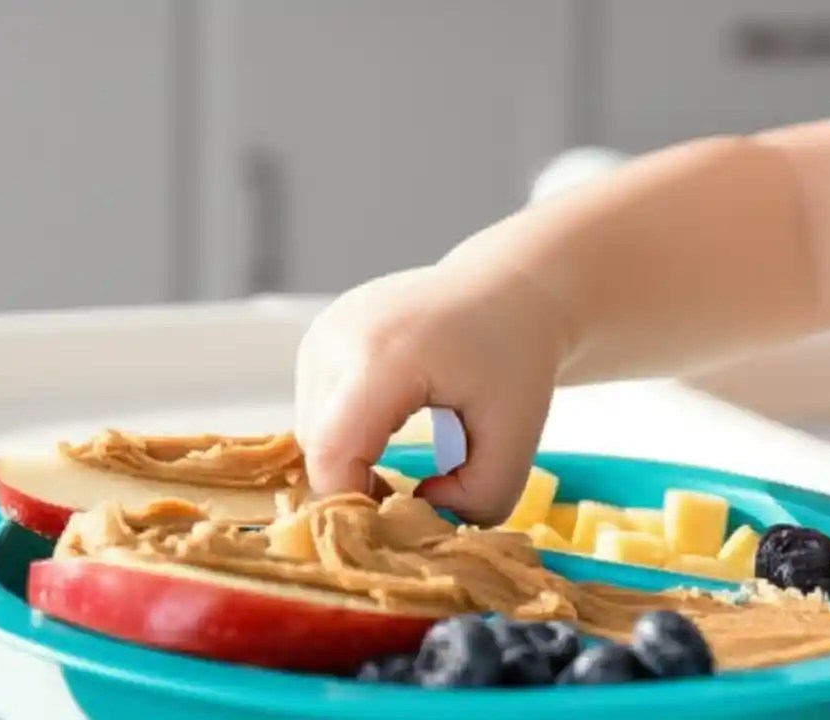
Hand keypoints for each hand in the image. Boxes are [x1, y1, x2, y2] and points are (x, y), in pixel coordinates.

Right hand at [294, 263, 569, 524]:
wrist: (510, 290)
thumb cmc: (517, 356)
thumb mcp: (518, 436)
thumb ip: (482, 495)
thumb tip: (424, 510)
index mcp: (384, 354)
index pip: (334, 452)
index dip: (355, 503)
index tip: (398, 526)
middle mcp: (338, 337)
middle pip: (319, 447)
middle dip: (357, 487)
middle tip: (411, 502)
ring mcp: (323, 332)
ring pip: (312, 432)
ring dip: (350, 462)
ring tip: (402, 466)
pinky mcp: (319, 337)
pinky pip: (316, 408)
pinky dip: (346, 435)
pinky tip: (388, 434)